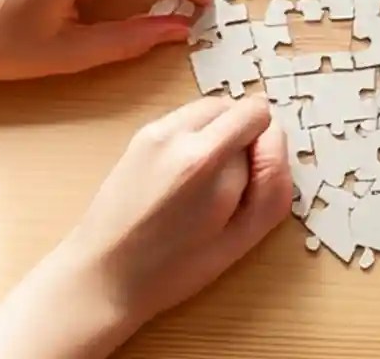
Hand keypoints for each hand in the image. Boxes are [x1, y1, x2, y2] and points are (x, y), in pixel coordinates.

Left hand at [68, 96, 290, 333]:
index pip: (260, 115)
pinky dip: (198, 137)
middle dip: (244, 137)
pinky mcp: (141, 134)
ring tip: (205, 183)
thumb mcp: (242, 238)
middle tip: (229, 186)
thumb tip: (274, 137)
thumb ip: (272, 183)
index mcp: (205, 160)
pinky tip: (184, 178)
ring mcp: (154, 130)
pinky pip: (187, 118)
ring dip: (221, 134)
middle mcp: (177, 133)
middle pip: (236, 106)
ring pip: (211, 109)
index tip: (249, 183)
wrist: (105, 274)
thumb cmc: (173, 268)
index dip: (265, 148)